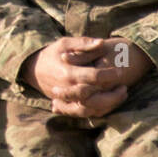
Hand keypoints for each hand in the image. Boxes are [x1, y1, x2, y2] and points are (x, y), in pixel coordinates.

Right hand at [21, 36, 148, 117]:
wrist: (32, 69)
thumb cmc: (51, 54)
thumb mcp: (64, 43)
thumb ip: (83, 43)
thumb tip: (101, 43)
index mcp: (67, 73)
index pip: (92, 77)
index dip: (108, 74)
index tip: (120, 71)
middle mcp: (67, 89)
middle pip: (93, 99)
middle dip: (112, 95)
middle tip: (124, 86)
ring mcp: (66, 100)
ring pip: (90, 110)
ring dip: (109, 105)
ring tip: (122, 94)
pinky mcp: (67, 105)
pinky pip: (85, 113)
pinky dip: (100, 110)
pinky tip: (112, 101)